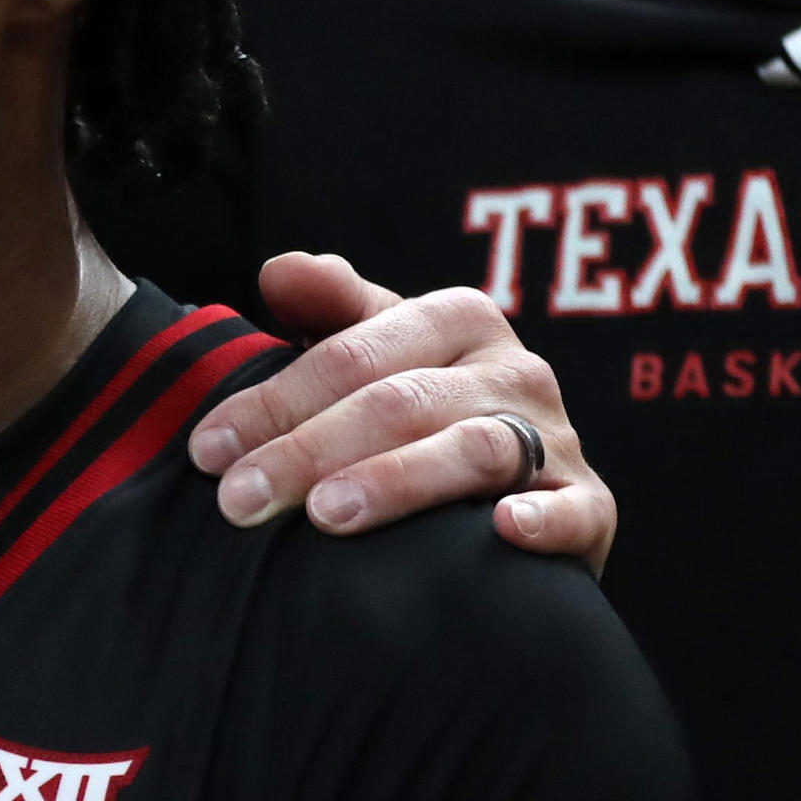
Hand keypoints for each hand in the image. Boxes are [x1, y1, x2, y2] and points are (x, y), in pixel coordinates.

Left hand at [192, 255, 611, 571]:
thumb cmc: (424, 416)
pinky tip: (501, 531)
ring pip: (471, 451)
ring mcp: (556, 439)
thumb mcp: (378, 353)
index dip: (274, 400)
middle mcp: (515, 370)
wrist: (515, 496)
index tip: (208, 450)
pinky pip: (574, 511)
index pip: (351, 354)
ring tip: (327, 516)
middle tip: (239, 502)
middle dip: (308, 451)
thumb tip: (280, 269)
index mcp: (459, 319)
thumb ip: (332, 310)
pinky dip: (543, 520)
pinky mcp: (592, 508)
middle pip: (399, 402)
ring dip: (396, 482)